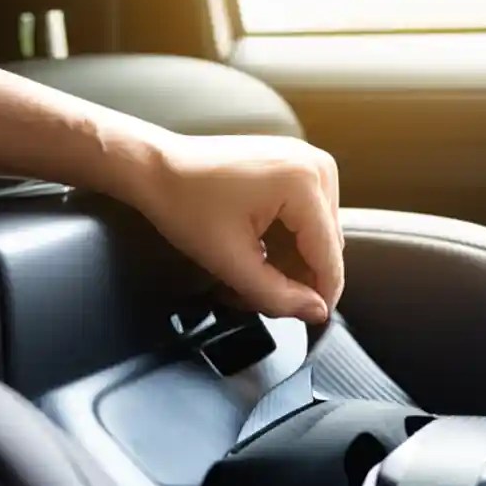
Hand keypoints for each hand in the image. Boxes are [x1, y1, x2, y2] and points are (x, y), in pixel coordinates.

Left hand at [130, 133, 343, 323]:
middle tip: (262, 299)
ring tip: (253, 275)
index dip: (322, 296)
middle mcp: (315, 165)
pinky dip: (289, 240)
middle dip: (300, 277)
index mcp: (303, 183)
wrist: (156, 167)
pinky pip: (308, 215)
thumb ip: (277, 295)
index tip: (312, 324)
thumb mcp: (230, 261)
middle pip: (327, 245)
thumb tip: (316, 312)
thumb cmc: (185, 204)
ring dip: (293, 261)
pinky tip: (260, 252)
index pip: (329, 255)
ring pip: (318, 233)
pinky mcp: (296, 165)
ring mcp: (307, 161)